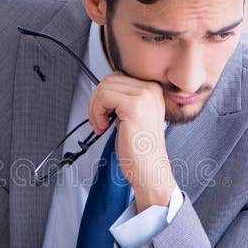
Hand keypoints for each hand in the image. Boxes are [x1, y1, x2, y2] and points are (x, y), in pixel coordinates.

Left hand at [87, 72, 176, 210]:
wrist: (150, 169)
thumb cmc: (140, 149)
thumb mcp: (133, 116)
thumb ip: (122, 100)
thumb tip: (102, 91)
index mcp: (153, 90)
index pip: (118, 77)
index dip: (105, 95)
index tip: (104, 114)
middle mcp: (151, 89)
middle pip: (109, 80)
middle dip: (97, 101)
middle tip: (99, 121)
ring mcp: (144, 96)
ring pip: (104, 87)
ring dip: (95, 108)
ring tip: (101, 125)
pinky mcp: (134, 105)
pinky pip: (103, 97)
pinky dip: (96, 112)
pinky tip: (103, 127)